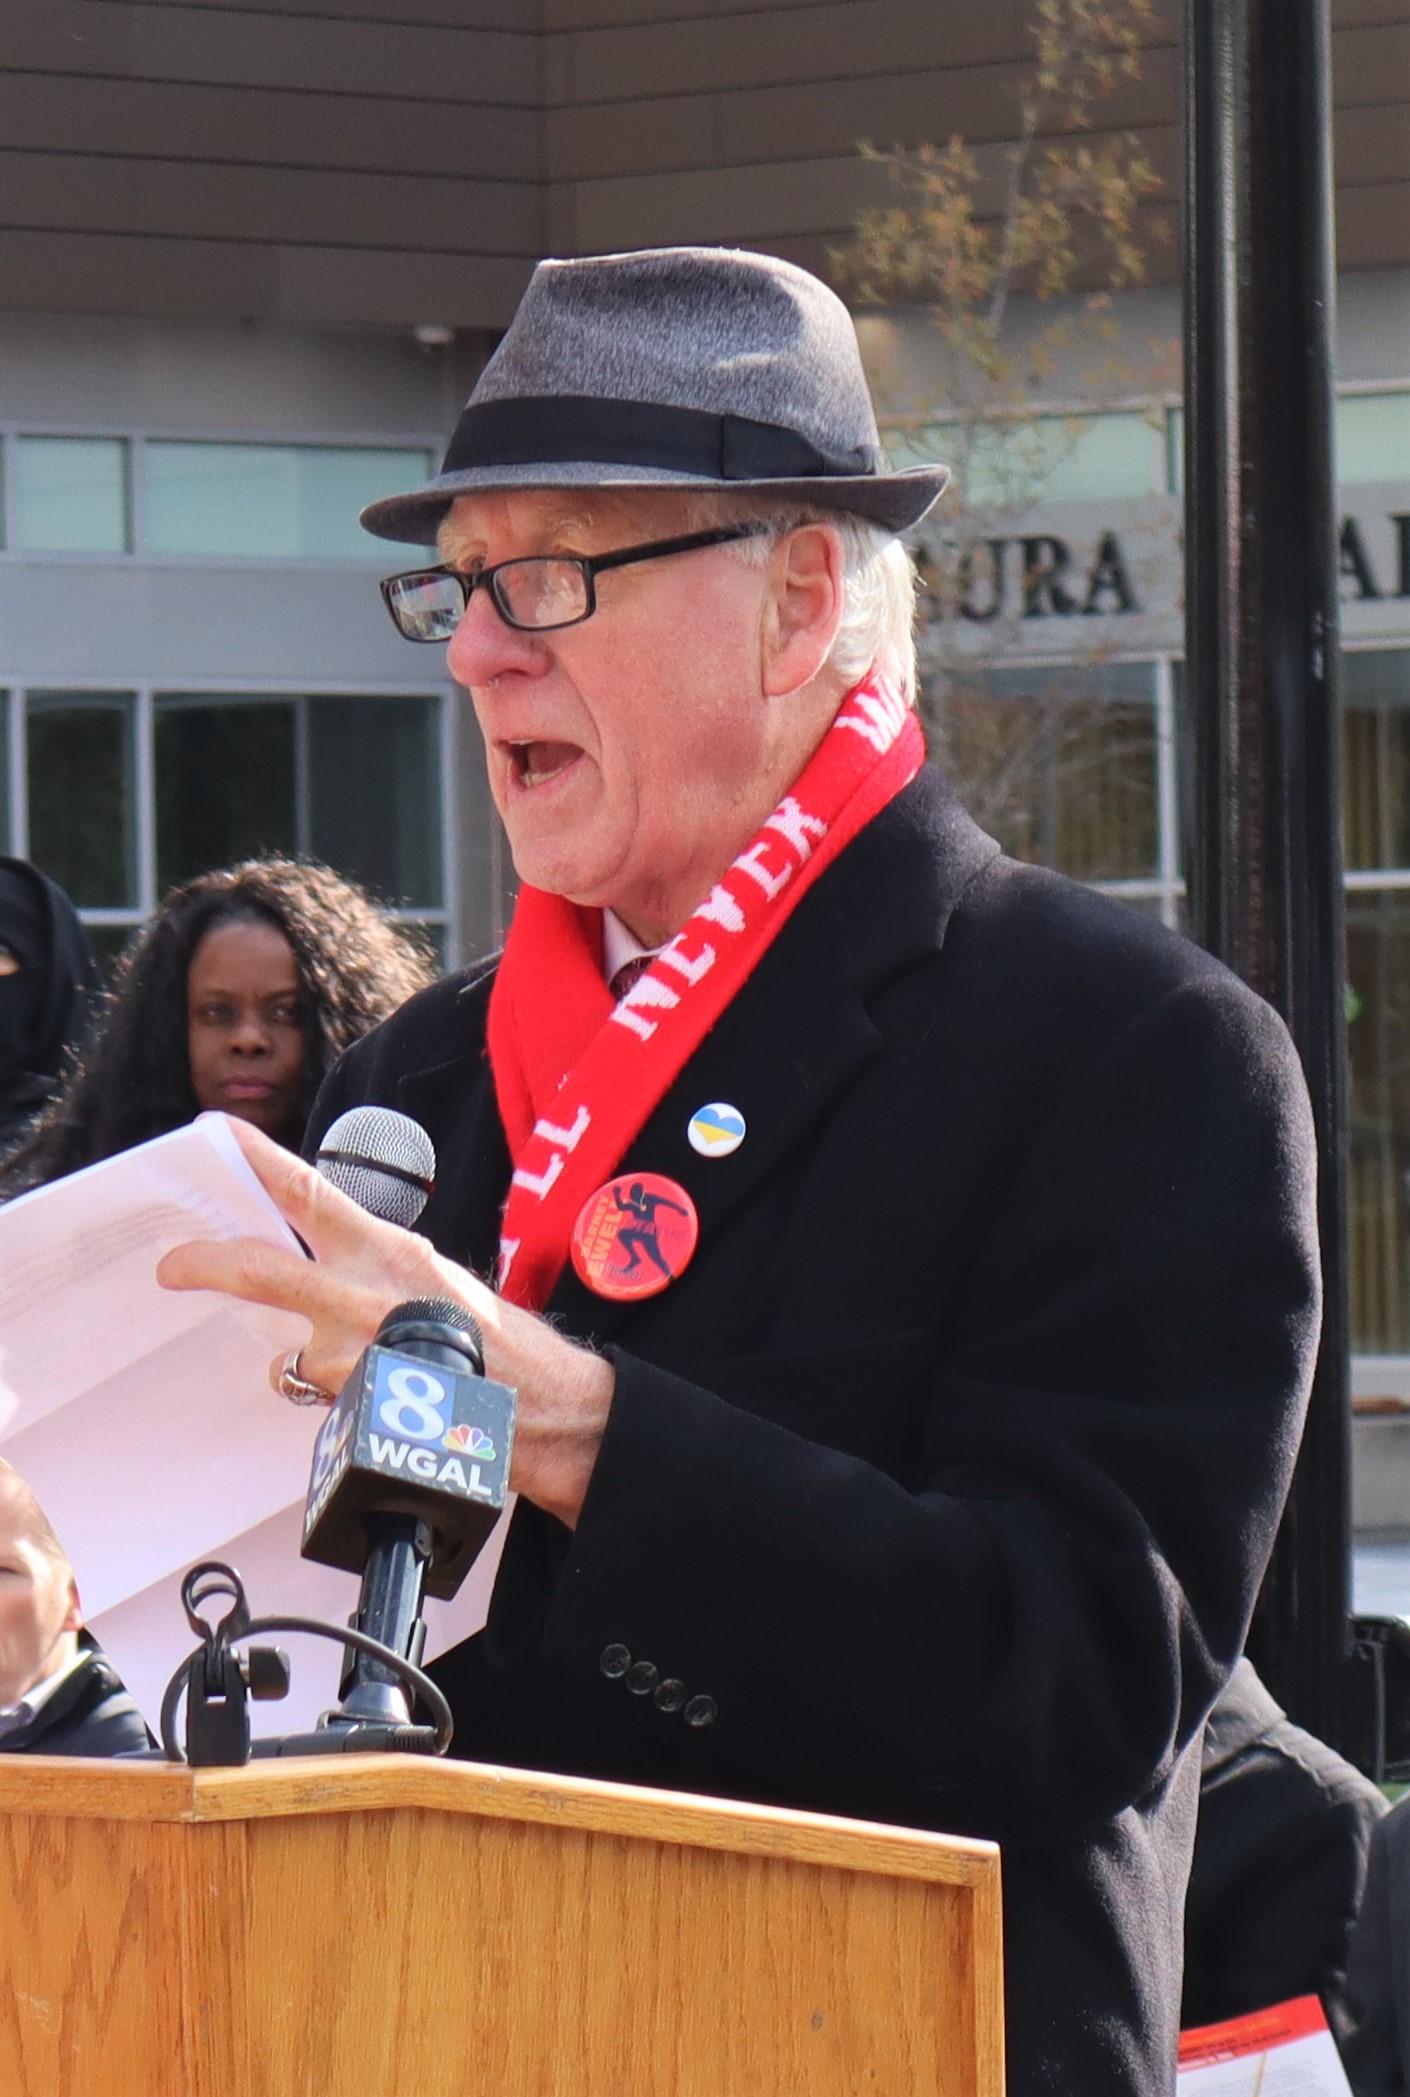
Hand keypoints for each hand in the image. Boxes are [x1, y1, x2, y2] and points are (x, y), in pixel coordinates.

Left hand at [156, 1116, 612, 1526]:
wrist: (542, 1412)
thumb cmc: (505, 1346)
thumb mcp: (441, 1281)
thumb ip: (380, 1269)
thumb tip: (333, 1266)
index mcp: (388, 1251)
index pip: (307, 1192)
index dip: (254, 1159)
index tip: (214, 1134)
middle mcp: (359, 1295)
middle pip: (255, 1269)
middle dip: (202, 1263)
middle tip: (170, 1266)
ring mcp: (347, 1355)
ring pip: (288, 1353)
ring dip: (305, 1361)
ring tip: (357, 1373)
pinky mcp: (344, 1410)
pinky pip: (318, 1401)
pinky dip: (337, 1402)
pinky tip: (380, 1408)